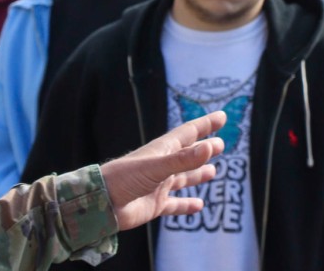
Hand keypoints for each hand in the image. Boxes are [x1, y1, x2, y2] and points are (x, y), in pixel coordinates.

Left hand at [100, 110, 225, 230]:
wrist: (101, 204)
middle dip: (204, 149)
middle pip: (188, 155)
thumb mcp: (156, 166)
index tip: (222, 117)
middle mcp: (162, 166)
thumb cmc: (123, 178)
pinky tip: (199, 206)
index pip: (188, 133)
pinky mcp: (155, 204)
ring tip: (213, 171)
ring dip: (197, 174)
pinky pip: (175, 205)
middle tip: (221, 144)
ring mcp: (158, 185)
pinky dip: (187, 205)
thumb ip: (183, 160)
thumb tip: (210, 147)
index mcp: (162, 151)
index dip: (205, 124)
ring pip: (183, 178)